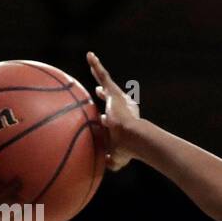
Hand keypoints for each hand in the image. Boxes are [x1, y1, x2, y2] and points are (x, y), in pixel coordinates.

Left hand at [87, 51, 140, 170]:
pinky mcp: (113, 91)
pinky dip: (96, 65)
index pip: (114, 117)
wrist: (132, 137)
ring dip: (99, 73)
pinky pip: (103, 74)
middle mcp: (121, 108)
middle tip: (99, 90)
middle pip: (111, 98)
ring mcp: (117, 98)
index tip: (104, 117)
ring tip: (92, 62)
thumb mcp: (117, 158)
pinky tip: (89, 55)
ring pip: (105, 82)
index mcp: (122, 122)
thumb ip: (111, 161)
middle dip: (105, 95)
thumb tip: (104, 165)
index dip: (108, 116)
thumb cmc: (126, 149)